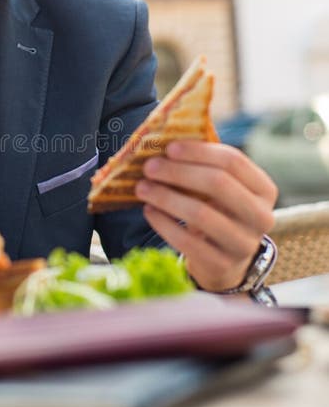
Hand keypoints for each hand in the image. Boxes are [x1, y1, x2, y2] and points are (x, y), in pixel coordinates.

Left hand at [135, 141, 277, 292]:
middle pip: (218, 184)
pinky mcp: (221, 265)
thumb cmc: (219, 211)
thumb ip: (205, 166)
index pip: (233, 161)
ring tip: (142, 188)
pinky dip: (163, 223)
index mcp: (264, 189)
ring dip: (166, 197)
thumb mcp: (223, 189)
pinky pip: (186, 241)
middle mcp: (261, 216)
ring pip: (200, 213)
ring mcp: (244, 244)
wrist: (225, 259)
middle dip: (178, 172)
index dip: (198, 152)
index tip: (169, 147)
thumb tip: (165, 142)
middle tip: (149, 167)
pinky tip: (148, 210)